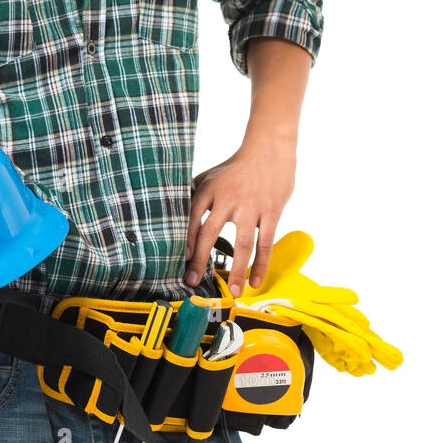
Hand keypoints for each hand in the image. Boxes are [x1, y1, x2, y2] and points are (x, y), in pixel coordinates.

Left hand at [185, 138, 296, 296]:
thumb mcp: (210, 175)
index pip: (191, 218)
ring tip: (234, 292)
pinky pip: (265, 243)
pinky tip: (256, 281)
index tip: (180, 261)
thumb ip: (193, 194)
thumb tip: (172, 213)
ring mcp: (251, 206)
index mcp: (209, 189)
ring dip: (237, 271)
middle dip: (200, 260)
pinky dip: (261, 265)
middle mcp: (228, 198)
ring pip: (242, 245)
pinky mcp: (270, 212)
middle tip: (192, 281)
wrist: (268, 149)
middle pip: (210, 233)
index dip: (183, 240)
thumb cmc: (235, 167)